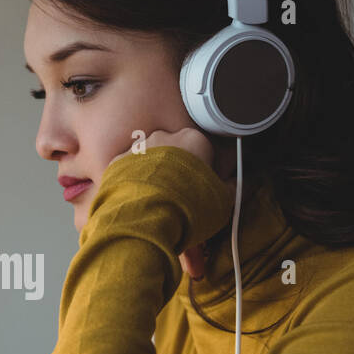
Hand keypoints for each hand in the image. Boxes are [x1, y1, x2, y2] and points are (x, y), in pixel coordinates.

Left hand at [138, 128, 235, 279]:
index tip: (202, 187)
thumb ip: (231, 188)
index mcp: (194, 140)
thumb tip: (236, 184)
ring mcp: (139, 147)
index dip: (204, 171)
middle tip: (178, 197)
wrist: (146, 216)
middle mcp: (165, 137)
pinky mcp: (117, 162)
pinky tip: (139, 200)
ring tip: (157, 203)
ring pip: (150, 160)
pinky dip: (133, 182)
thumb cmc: (187, 208)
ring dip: (154, 176)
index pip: (203, 151)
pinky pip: (128, 170)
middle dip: (177, 172)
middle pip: (175, 153)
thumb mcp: (222, 202)